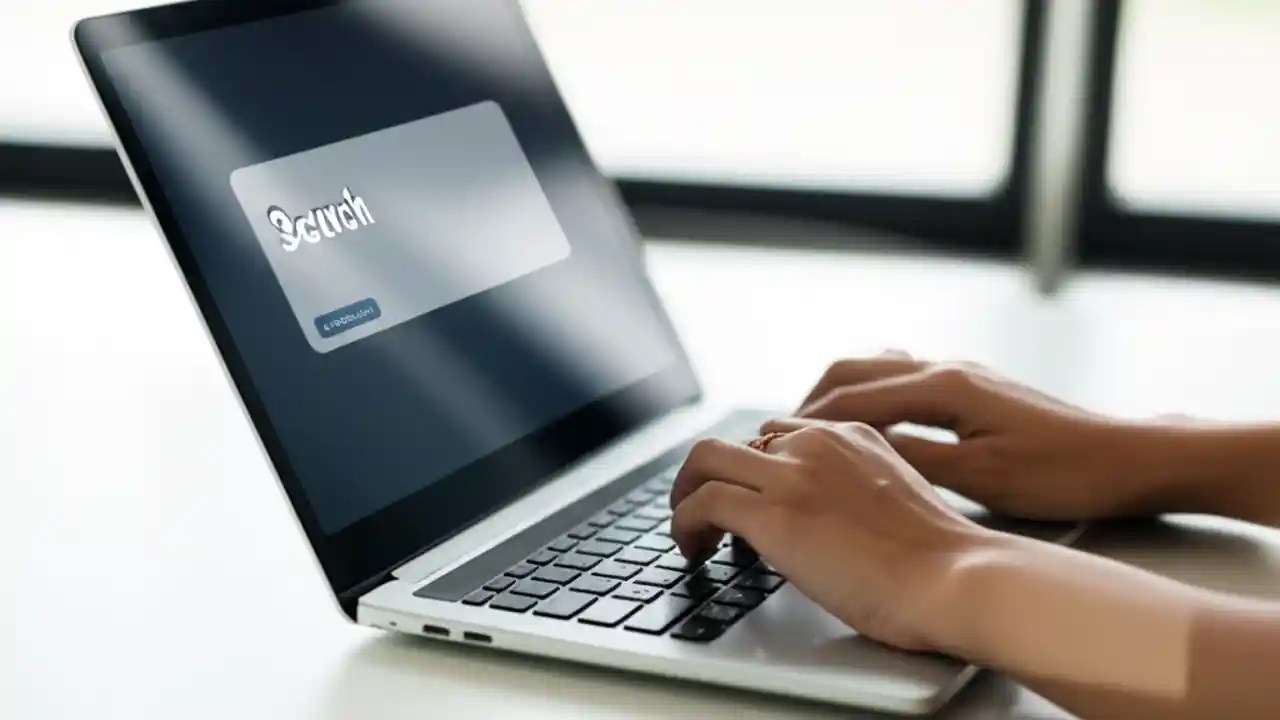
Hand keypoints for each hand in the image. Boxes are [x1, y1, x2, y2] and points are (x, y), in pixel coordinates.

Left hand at [669, 423, 994, 652]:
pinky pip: (701, 503)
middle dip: (713, 474)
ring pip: (706, 459)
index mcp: (851, 435)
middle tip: (705, 510)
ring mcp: (791, 474)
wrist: (954, 578)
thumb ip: (856, 489)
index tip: (748, 496)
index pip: (781, 433)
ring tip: (689, 530)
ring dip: (687, 494)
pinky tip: (694, 550)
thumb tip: (824, 517)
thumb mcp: (896, 498)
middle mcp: (817, 442)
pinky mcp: (771, 513)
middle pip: (738, 441)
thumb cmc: (940, 560)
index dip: (756, 469)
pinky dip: (683, 524)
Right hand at [765, 352, 1172, 520]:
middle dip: (809, 402)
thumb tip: (853, 450)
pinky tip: (864, 422)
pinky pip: (900, 379)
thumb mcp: (981, 477)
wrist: (1125, 459)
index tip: (768, 443)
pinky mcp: (971, 388)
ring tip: (809, 432)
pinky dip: (868, 395)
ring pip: (875, 370)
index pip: (852, 398)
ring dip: (836, 396)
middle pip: (853, 370)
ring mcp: (959, 374)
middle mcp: (945, 369)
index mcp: (944, 387)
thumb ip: (913, 458)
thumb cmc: (1062, 473)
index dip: (804, 422)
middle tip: (777, 438)